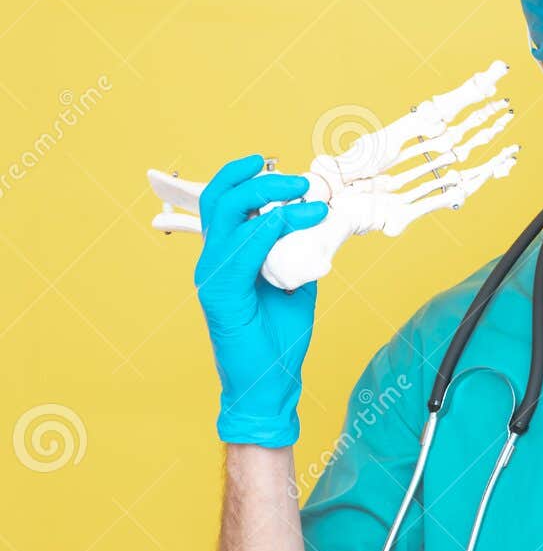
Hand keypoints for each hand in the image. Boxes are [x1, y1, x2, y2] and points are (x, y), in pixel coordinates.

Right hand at [194, 154, 329, 447]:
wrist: (270, 384)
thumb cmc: (279, 336)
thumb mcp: (297, 279)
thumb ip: (299, 249)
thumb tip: (323, 219)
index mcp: (227, 254)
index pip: (223, 201)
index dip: (246, 176)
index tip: (280, 167)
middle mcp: (213, 260)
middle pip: (221, 199)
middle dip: (260, 179)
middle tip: (302, 181)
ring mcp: (212, 276)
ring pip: (229, 217)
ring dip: (272, 200)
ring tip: (311, 201)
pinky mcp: (220, 295)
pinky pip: (239, 252)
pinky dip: (268, 231)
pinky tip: (295, 223)